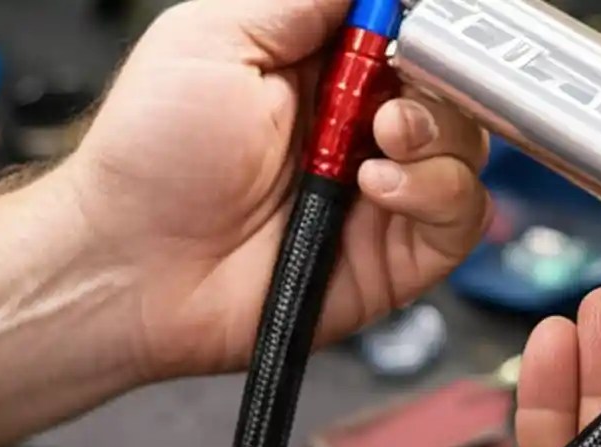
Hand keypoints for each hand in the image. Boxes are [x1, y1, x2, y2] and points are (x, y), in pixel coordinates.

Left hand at [61, 0, 489, 379]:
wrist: (133, 266)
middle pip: (453, 89)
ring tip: (380, 140)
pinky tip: (378, 189)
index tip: (417, 26)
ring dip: (435, 137)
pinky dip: (436, 195)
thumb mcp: (214, 37)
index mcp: (323, 69)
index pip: (409, 34)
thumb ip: (301, 1)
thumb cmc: (150, 158)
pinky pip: (460, 219)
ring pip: (467, 150)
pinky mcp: (395, 256)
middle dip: (442, 80)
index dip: (428, 30)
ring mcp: (382, 192)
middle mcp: (360, 129)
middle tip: (394, 90)